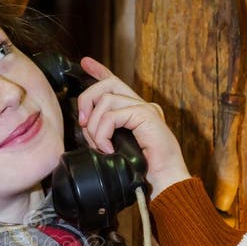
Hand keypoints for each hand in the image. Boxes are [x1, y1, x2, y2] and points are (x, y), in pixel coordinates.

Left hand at [76, 57, 190, 198]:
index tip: (86, 63)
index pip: (116, 83)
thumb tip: (84, 125)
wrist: (163, 182)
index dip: (99, 72)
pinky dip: (103, 134)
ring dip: (94, 127)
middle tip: (83, 123)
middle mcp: (142, 106)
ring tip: (100, 146)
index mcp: (135, 112)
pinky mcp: (146, 115)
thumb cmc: (142, 172)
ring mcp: (146, 108)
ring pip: (106, 100)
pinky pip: (112, 116)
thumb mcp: (115, 149)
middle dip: (87, 101)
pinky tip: (108, 148)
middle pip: (107, 85)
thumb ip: (105, 134)